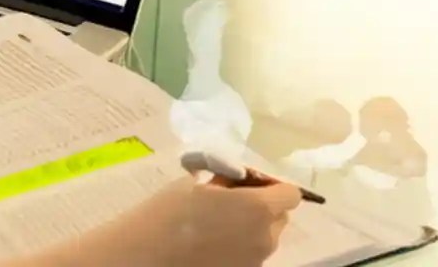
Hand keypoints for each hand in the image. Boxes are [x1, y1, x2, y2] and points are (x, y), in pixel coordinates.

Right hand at [5, 177, 301, 266]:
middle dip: (263, 205)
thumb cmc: (170, 212)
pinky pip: (249, 252)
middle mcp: (266, 237)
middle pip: (280, 216)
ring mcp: (255, 260)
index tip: (246, 181)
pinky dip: (238, 243)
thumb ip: (225, 180)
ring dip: (250, 225)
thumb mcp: (197, 183)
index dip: (271, 184)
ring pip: (265, 236)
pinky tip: (209, 239)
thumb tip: (236, 179)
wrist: (147, 255)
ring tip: (215, 220)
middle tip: (229, 197)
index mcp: (259, 208)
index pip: (290, 193)